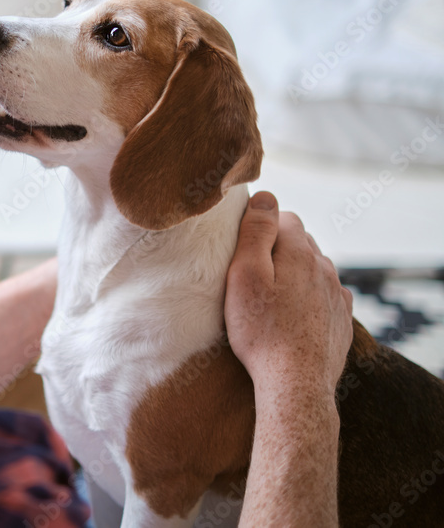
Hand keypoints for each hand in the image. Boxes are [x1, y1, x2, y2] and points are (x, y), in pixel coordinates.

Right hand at [224, 192, 353, 398]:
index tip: (242, 248)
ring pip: (314, 269)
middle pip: (301, 242)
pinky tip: (292, 315)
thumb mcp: (245, 276)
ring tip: (270, 297)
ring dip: (294, 274)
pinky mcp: (341, 320)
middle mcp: (326, 269)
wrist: (296, 384)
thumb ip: (256, 233)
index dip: (261, 226)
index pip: (285, 217)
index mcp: (301, 253)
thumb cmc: (261, 331)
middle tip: (251, 274)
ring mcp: (338, 295)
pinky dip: (309, 298)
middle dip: (278, 249)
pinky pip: (325, 296)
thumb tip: (265, 197)